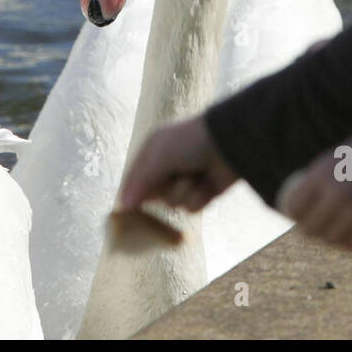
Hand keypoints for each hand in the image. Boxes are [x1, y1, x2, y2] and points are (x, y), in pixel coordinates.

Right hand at [118, 116, 239, 212]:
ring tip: (196, 174)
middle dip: (164, 191)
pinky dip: (199, 197)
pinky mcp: (203, 194)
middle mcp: (166, 169)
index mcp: (152, 154)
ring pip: (173, 205)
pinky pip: (192, 208)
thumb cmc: (189, 142)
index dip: (133, 194)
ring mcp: (185, 182)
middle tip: (175, 175)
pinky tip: (208, 183)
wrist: (228, 143)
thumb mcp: (157, 155)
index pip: (134, 181)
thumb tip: (122, 205)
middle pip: (154, 198)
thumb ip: (138, 181)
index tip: (129, 209)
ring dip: (183, 192)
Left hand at [276, 125, 351, 250]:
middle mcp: (337, 197)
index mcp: (321, 176)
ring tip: (327, 236)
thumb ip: (318, 178)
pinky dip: (349, 245)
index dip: (290, 215)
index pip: (294, 208)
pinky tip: (346, 241)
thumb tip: (300, 199)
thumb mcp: (336, 157)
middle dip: (307, 231)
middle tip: (309, 230)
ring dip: (327, 240)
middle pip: (310, 229)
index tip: (292, 217)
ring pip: (332, 240)